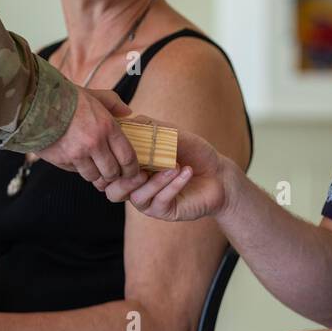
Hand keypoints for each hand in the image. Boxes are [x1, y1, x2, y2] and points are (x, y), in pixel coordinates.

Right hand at [37, 86, 139, 187]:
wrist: (36, 103)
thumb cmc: (68, 98)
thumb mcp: (95, 96)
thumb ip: (114, 103)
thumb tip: (129, 113)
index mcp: (107, 127)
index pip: (127, 157)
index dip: (131, 169)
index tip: (131, 171)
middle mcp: (94, 143)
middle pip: (112, 172)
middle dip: (114, 175)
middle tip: (113, 172)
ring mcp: (77, 154)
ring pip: (94, 177)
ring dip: (96, 175)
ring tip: (96, 168)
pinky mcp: (61, 160)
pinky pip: (76, 172)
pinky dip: (79, 170)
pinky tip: (78, 161)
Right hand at [104, 126, 228, 221]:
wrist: (219, 173)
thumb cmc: (194, 153)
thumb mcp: (172, 135)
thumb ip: (150, 128)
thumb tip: (128, 119)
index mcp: (133, 168)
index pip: (112, 168)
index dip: (114, 160)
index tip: (126, 147)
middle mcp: (137, 187)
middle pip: (113, 191)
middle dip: (124, 178)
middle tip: (141, 166)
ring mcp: (150, 201)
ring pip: (137, 197)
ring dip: (155, 180)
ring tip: (174, 166)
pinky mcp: (165, 211)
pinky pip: (161, 200)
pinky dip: (172, 185)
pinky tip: (185, 172)